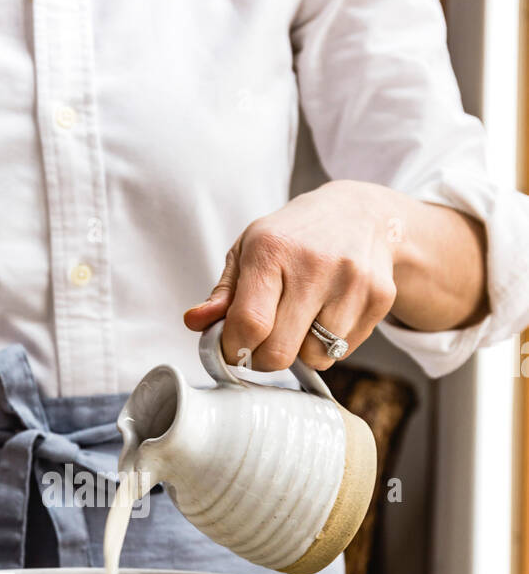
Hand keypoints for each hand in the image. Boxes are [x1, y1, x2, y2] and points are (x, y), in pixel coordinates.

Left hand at [184, 181, 397, 370]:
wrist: (362, 214)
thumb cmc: (295, 237)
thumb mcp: (250, 250)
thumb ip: (223, 293)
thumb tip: (194, 322)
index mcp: (272, 249)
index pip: (249, 324)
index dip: (234, 348)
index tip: (232, 347)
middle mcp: (315, 264)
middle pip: (279, 352)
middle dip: (264, 358)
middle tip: (264, 342)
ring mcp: (352, 282)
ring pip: (315, 358)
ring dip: (301, 352)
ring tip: (302, 320)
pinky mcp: (380, 297)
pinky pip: (343, 351)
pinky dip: (330, 345)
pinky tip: (329, 313)